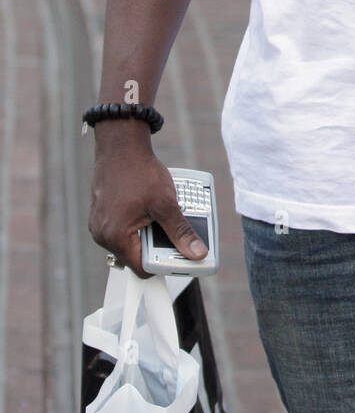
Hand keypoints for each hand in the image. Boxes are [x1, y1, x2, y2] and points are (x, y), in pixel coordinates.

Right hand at [88, 118, 207, 278]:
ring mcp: (99, 225)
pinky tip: (147, 209)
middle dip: (156, 246)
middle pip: (136, 256)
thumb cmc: (139, 170)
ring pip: (130, 242)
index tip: (180, 256)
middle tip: (173, 231)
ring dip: (147, 234)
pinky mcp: (101, 215)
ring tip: (159, 216)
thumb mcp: (166, 203)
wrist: (121, 144)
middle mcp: (102, 235)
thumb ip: (180, 232)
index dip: (164, 263)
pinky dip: (137, 224)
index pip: (142, 268)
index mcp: (116, 236)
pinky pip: (122, 229)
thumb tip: (196, 252)